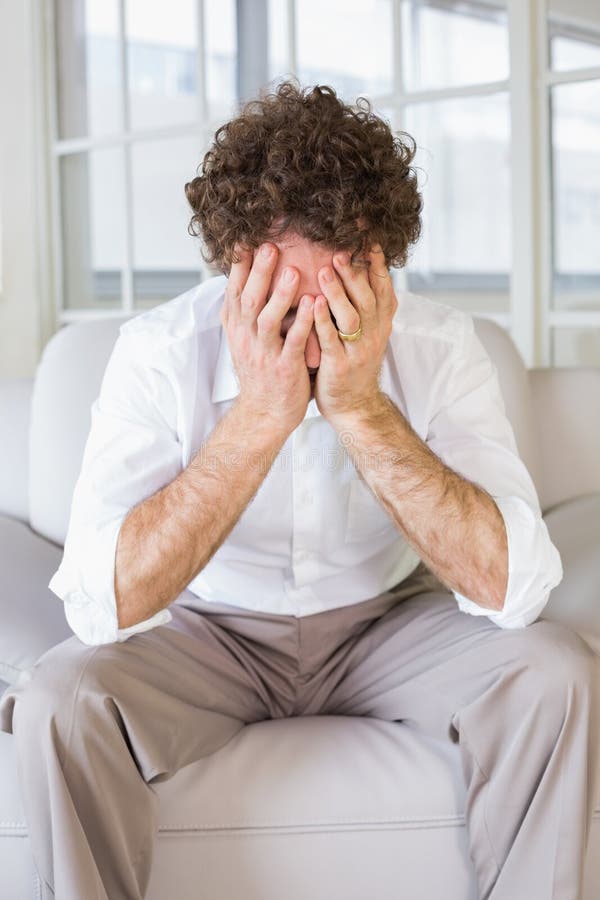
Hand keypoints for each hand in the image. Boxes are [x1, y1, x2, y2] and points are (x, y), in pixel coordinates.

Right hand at [220, 242, 314, 433]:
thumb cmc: (262, 370)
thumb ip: (247, 310)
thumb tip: (249, 273)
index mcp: (236, 328)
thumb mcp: (245, 338)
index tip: (246, 239)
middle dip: (258, 272)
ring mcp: (264, 354)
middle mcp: (245, 338)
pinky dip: (302, 322)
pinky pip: (293, 342)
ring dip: (279, 295)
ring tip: (293, 271)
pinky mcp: (284, 368)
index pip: (233, 291)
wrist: (265, 413)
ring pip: (267, 320)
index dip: (239, 266)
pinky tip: (312, 304)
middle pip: (248, 299)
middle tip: (270, 246)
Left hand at [312, 244, 397, 422]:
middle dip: (355, 273)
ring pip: (351, 318)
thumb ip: (365, 302)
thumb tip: (360, 263)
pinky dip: (321, 322)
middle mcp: (374, 334)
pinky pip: (330, 341)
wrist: (353, 405)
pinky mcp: (339, 366)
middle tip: (340, 249)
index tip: (368, 236)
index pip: (383, 286)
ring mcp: (358, 351)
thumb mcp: (367, 330)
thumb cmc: (354, 361)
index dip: (377, 262)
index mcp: (381, 322)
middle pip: (368, 298)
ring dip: (338, 293)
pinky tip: (311, 304)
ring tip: (323, 270)